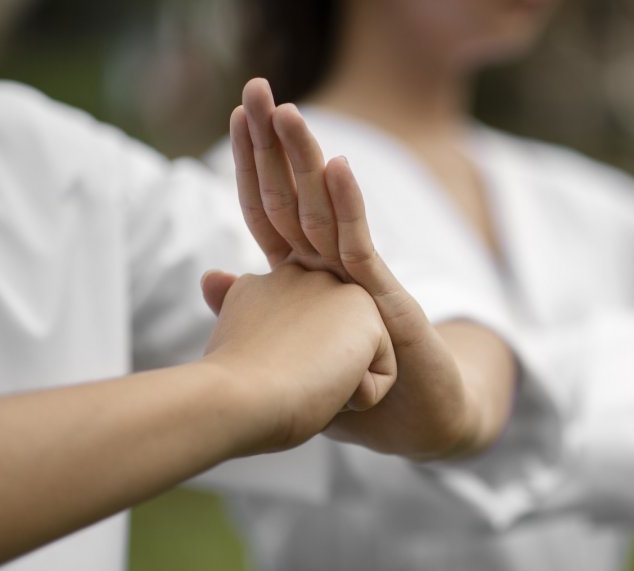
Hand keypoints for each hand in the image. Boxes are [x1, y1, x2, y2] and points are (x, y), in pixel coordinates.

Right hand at [198, 265, 393, 453]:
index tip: (259, 373)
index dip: (286, 368)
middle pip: (332, 348)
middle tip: (280, 379)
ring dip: (336, 384)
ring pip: (356, 360)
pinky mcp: (366, 315)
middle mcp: (304, 275)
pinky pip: (381, 375)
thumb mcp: (227, 337)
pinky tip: (327, 387)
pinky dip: (361, 397)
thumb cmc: (229, 384)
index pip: (303, 336)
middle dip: (314, 373)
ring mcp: (336, 290)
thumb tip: (212, 277)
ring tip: (302, 382)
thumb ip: (236, 311)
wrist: (237, 398)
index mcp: (266, 283)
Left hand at [226, 78, 480, 458]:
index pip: (270, 211)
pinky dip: (348, 207)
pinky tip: (336, 167)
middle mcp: (333, 269)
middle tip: (256, 87)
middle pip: (296, 197)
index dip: (252, 166)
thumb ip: (258, 311)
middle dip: (275, 144)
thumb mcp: (296, 348)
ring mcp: (361, 281)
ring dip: (306, 161)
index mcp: (307, 277)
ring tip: (287, 113)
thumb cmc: (358, 385)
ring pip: (328, 211)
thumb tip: (212, 276)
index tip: (234, 117)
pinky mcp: (389, 300)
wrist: (421, 420)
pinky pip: (362, 247)